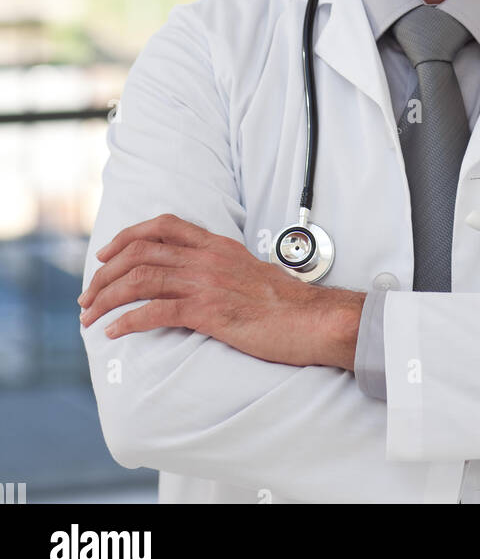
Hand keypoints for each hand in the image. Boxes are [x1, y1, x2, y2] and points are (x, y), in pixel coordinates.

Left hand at [78, 214, 364, 369]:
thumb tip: (198, 277)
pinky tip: (114, 332)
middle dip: (106, 273)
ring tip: (91, 316)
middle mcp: (207, 258)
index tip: (106, 254)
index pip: (163, 226)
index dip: (128, 236)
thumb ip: (222, 267)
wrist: (313, 319)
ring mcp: (207, 283)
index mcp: (217, 245)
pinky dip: (128, 321)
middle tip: (88, 295)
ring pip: (141, 279)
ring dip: (108, 298)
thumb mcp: (250, 271)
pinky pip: (156, 311)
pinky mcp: (209, 312)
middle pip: (142, 252)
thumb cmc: (286, 303)